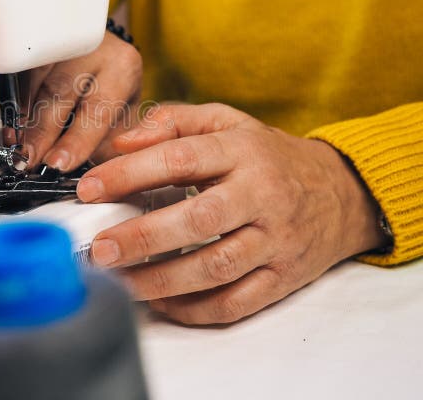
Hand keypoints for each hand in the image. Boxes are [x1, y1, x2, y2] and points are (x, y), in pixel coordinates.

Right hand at [24, 31, 141, 171]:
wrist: (101, 57)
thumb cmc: (111, 93)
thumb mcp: (123, 118)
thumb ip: (106, 146)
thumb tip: (86, 176)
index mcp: (122, 68)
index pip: (98, 107)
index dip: (77, 138)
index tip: (58, 163)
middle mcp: (93, 50)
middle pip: (60, 91)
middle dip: (41, 131)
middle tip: (28, 159)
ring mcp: (61, 44)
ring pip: (34, 80)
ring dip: (22, 118)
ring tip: (15, 145)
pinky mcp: (36, 45)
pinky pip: (19, 73)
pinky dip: (13, 102)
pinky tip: (9, 123)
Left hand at [76, 103, 386, 324]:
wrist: (340, 192)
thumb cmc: (268, 155)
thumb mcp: (226, 121)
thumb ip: (172, 122)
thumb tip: (120, 142)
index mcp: (241, 151)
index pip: (179, 159)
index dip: (129, 174)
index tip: (90, 189)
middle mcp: (261, 195)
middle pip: (198, 220)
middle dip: (142, 237)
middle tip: (100, 249)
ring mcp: (276, 240)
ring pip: (215, 268)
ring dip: (161, 280)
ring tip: (120, 280)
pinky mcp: (283, 277)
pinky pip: (237, 302)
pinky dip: (195, 309)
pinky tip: (161, 303)